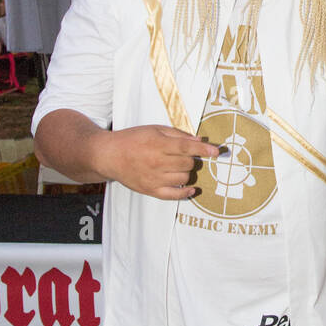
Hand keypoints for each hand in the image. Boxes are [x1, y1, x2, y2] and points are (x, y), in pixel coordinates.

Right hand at [99, 125, 219, 199]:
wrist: (109, 155)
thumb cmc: (132, 140)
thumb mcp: (154, 129)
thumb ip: (177, 135)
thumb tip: (198, 141)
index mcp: (158, 144)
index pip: (186, 147)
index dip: (204, 150)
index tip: (216, 152)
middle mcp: (157, 162)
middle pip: (188, 164)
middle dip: (191, 159)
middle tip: (183, 156)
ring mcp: (154, 178)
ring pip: (184, 178)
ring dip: (186, 173)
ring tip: (177, 167)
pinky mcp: (151, 190)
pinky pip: (174, 195)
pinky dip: (185, 193)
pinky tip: (191, 189)